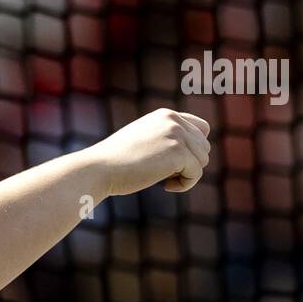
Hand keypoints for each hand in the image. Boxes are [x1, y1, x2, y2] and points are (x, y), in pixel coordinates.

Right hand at [82, 108, 210, 195]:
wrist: (99, 168)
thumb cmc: (115, 161)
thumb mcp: (142, 142)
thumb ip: (165, 140)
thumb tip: (190, 156)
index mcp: (165, 115)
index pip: (201, 128)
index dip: (193, 149)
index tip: (174, 164)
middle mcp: (173, 120)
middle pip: (204, 146)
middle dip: (189, 164)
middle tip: (165, 175)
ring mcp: (177, 134)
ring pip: (202, 160)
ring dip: (186, 175)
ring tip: (164, 181)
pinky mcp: (178, 152)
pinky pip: (196, 173)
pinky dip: (184, 184)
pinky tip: (165, 186)